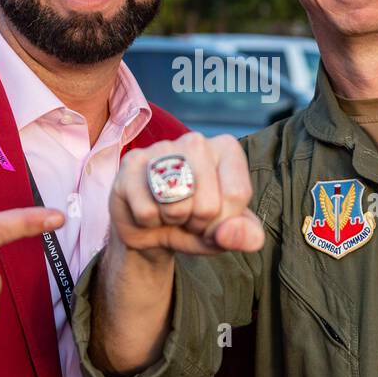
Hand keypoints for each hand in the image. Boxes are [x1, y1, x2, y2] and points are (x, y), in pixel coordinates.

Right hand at [110, 133, 264, 259]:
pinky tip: (148, 208)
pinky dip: (148, 222)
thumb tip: (229, 233)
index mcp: (227, 149)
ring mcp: (160, 148)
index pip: (237, 195)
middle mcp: (196, 141)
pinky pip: (146, 211)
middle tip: (188, 215)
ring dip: (173, 221)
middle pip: (208, 205)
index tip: (213, 217)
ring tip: (170, 211)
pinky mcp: (131, 163)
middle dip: (198, 224)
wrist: (151, 228)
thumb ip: (246, 235)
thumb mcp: (228, 233)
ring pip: (176, 206)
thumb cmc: (196, 222)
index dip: (224, 222)